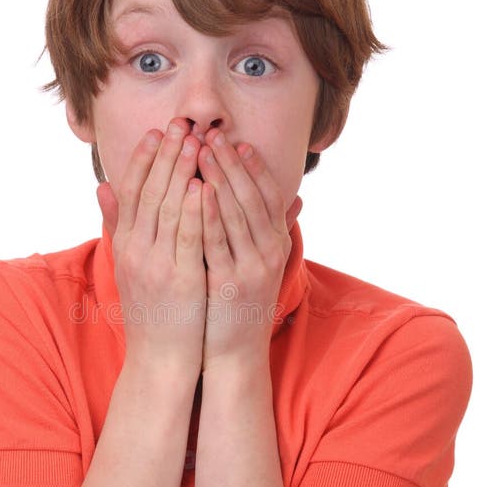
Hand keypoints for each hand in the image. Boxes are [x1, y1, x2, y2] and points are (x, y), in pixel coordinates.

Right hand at [96, 120, 206, 376]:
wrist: (159, 359)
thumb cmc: (152, 312)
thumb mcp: (128, 265)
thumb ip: (118, 224)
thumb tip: (102, 186)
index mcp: (126, 245)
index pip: (132, 192)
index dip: (145, 160)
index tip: (156, 132)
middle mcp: (136, 250)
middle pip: (150, 193)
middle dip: (165, 156)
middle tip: (178, 123)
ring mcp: (156, 264)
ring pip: (167, 209)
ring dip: (180, 173)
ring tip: (192, 142)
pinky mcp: (179, 279)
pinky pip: (186, 239)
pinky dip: (191, 211)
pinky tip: (200, 186)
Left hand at [197, 129, 301, 370]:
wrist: (233, 353)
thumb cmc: (238, 304)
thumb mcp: (259, 264)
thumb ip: (270, 230)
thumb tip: (293, 200)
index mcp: (275, 243)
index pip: (268, 195)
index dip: (253, 167)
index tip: (237, 141)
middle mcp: (270, 251)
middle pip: (252, 196)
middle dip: (231, 162)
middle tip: (212, 133)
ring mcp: (253, 267)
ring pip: (236, 212)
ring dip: (218, 177)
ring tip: (199, 149)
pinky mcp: (232, 283)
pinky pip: (217, 240)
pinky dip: (207, 212)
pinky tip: (194, 190)